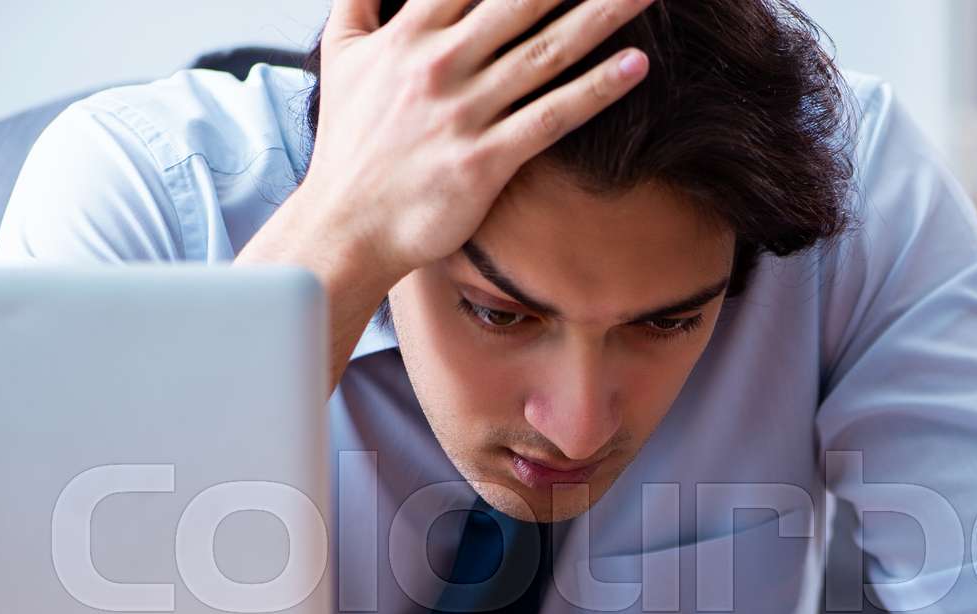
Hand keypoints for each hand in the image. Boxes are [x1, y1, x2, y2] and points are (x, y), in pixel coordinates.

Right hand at [302, 0, 653, 279]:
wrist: (345, 227)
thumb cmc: (349, 143)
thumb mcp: (340, 57)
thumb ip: (356, 0)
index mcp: (408, 35)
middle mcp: (439, 65)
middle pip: (519, 2)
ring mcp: (465, 113)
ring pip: (546, 52)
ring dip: (600, 17)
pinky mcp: (486, 160)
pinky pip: (552, 117)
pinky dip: (596, 90)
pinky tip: (636, 65)